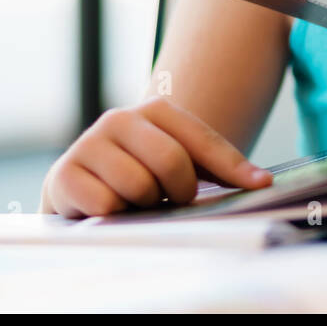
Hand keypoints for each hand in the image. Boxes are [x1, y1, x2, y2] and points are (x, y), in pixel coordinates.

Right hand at [41, 96, 272, 217]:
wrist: (81, 186)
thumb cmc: (141, 174)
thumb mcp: (179, 161)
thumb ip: (218, 166)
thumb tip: (262, 181)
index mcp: (156, 110)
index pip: (203, 139)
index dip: (233, 167)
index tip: (261, 185)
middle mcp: (120, 118)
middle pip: (171, 162)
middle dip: (178, 191)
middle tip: (169, 199)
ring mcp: (89, 143)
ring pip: (138, 186)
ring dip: (144, 206)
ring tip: (136, 202)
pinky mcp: (63, 174)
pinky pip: (106, 204)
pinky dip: (115, 215)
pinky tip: (109, 209)